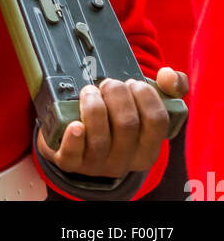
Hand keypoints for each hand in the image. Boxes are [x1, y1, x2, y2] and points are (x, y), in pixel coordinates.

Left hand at [37, 67, 188, 180]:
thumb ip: (169, 87)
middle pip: (127, 124)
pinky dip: (74, 139)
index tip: (132, 83)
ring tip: (89, 92)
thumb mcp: (143, 104)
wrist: (77, 141)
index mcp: (148, 149)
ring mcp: (97, 164)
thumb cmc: (115, 116)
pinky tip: (75, 126)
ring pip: (100, 138)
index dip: (145, 94)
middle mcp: (125, 161)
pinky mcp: (71, 163)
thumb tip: (168, 76)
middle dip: (116, 93)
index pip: (157, 120)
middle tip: (108, 84)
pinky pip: (73, 156)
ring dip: (93, 106)